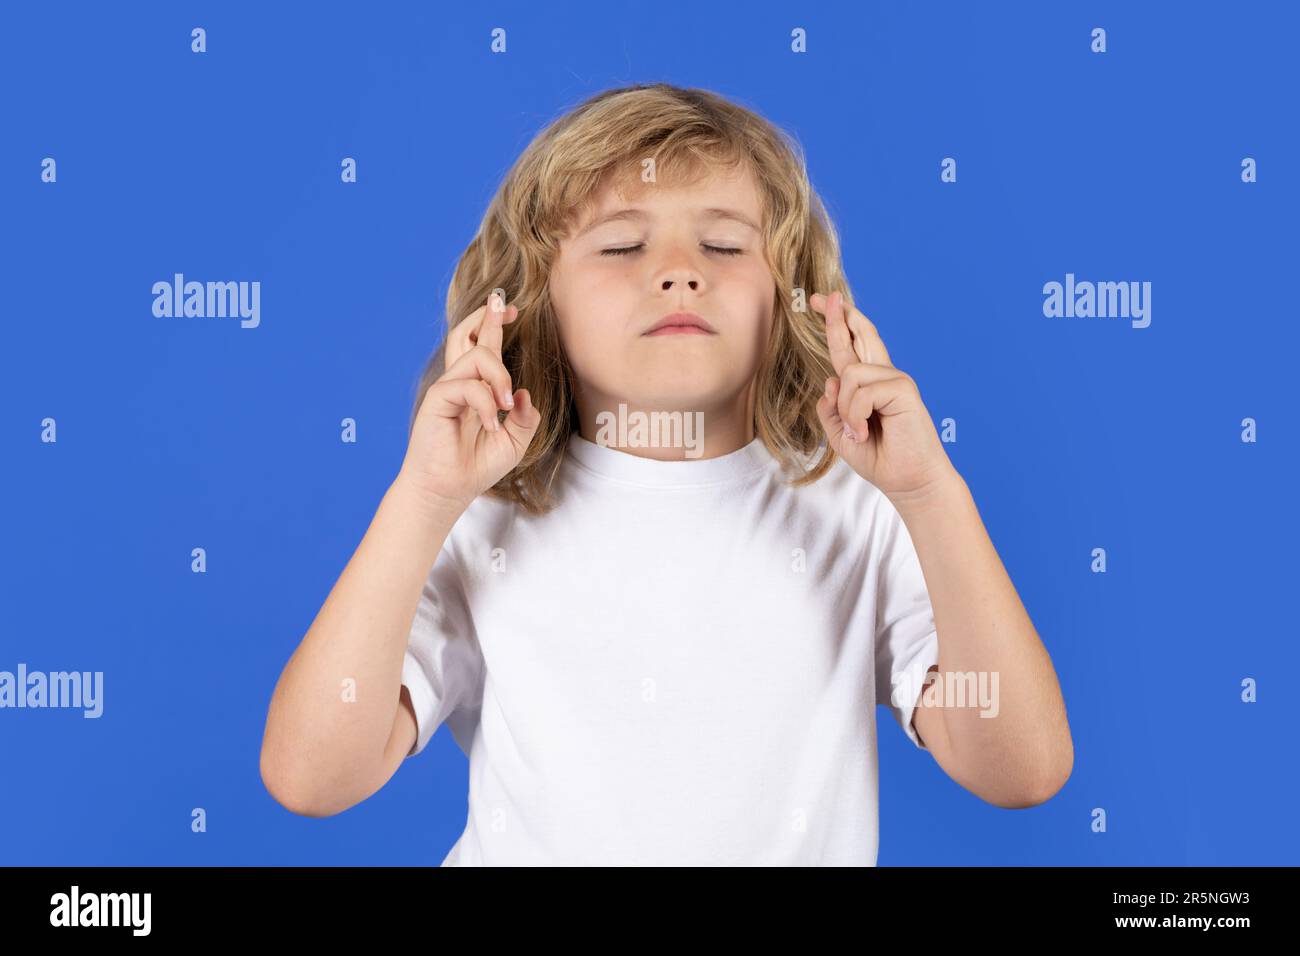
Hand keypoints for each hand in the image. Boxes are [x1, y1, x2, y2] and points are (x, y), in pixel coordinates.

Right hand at [398, 292, 540, 512]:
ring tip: (506, 404)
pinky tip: (490, 426)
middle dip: (487, 317)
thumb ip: (524, 417)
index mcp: (477, 390)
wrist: (449, 490)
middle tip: (505, 305)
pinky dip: (486, 404)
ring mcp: (448, 389)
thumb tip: (522, 392)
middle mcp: (460, 383)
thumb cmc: (477, 466)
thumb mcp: (515, 441)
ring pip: (476, 355)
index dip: (495, 325)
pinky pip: (469, 386)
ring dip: (499, 375)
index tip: (511, 308)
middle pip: (467, 335)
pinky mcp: (438, 399)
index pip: (485, 348)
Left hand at [811, 291, 956, 501]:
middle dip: (837, 316)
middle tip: (820, 297)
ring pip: (849, 375)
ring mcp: (896, 379)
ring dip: (846, 409)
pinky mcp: (904, 389)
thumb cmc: (880, 459)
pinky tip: (867, 431)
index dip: (835, 324)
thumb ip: (830, 409)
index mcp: (868, 386)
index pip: (850, 348)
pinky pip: (862, 392)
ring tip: (858, 432)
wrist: (909, 481)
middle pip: (859, 336)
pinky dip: (857, 415)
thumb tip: (830, 381)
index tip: (818, 302)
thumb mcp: (842, 435)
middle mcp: (883, 376)